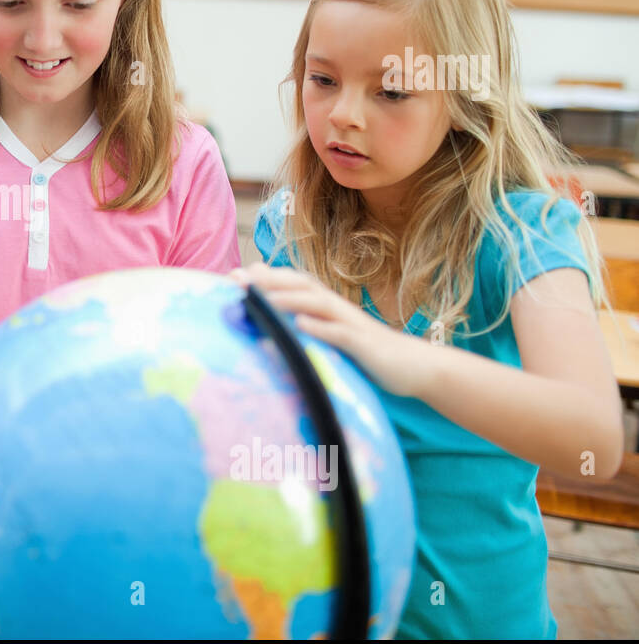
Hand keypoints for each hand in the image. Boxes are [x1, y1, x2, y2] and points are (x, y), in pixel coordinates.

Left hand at [229, 262, 435, 397]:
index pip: (291, 282)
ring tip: (262, 298)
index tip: (231, 277)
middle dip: (268, 281)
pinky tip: (301, 325)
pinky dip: (321, 327)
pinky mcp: (363, 344)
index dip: (263, 277)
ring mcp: (350, 323)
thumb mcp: (330, 333)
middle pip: (300, 286)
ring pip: (317, 304)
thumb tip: (271, 310)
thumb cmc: (364, 351)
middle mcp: (336, 307)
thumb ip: (304, 319)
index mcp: (326, 303)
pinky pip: (341, 333)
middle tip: (236, 281)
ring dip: (289, 298)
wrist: (412, 366)